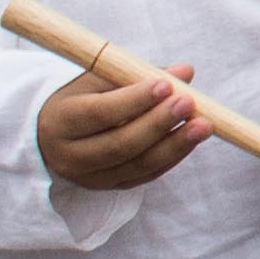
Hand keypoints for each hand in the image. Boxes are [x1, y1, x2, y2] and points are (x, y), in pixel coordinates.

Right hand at [39, 58, 208, 191]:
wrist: (57, 134)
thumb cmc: (83, 98)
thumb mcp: (99, 80)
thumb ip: (138, 74)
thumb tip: (185, 71)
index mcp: (60, 120)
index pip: (100, 113)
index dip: (135, 100)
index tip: (167, 85)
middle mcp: (70, 155)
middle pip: (120, 144)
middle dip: (158, 124)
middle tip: (189, 103)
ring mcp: (90, 177)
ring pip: (138, 165)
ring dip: (175, 144)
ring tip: (203, 124)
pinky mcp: (111, 187)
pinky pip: (147, 175)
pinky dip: (172, 156)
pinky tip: (192, 139)